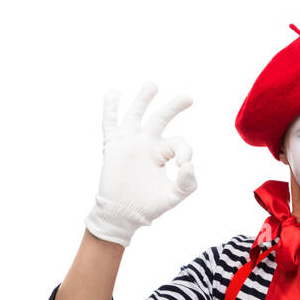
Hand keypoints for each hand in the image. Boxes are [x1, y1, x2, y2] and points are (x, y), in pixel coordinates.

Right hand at [84, 81, 197, 246]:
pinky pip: (110, 122)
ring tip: (153, 85)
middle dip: (174, 107)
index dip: (184, 151)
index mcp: (163, 154)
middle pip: (161, 119)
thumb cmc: (149, 206)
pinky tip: (113, 93)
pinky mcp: (114, 145)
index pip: (179, 143)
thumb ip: (187, 183)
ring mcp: (130, 142)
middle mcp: (148, 144)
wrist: (123, 213)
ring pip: (136, 114)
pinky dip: (110, 108)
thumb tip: (189, 165)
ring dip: (143, 99)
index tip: (183, 165)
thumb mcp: (174, 196)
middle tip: (189, 97)